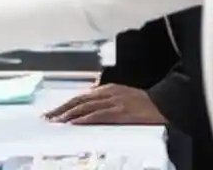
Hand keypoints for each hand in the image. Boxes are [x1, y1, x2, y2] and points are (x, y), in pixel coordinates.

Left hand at [44, 84, 165, 124]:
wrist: (164, 104)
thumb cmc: (143, 103)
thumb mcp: (122, 95)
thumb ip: (105, 98)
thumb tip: (89, 102)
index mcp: (107, 89)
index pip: (80, 97)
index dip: (65, 105)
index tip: (52, 113)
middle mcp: (108, 93)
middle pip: (79, 101)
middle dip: (61, 110)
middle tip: (48, 118)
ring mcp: (114, 102)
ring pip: (86, 107)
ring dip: (69, 115)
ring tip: (57, 122)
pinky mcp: (121, 112)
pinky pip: (99, 115)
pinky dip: (85, 119)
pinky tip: (75, 123)